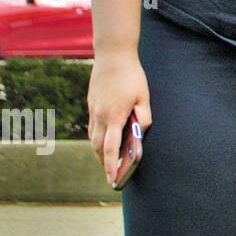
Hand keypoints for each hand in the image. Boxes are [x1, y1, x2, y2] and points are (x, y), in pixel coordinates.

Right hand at [86, 51, 151, 186]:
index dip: (111, 166)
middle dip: (104, 163)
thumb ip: (143, 117)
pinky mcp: (91, 104)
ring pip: (93, 138)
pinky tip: (104, 140)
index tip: (112, 179)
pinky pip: (92, 127)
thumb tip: (140, 133)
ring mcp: (93, 110)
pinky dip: (96, 138)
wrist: (112, 56)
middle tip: (112, 174)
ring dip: (99, 152)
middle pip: (99, 147)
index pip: (111, 149)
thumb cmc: (131, 75)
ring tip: (108, 161)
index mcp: (114, 116)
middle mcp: (100, 116)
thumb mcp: (144, 96)